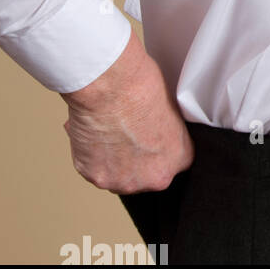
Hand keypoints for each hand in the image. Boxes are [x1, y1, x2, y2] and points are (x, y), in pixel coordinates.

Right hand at [60, 28, 194, 193]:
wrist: (111, 87)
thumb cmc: (142, 88)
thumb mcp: (172, 108)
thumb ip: (166, 134)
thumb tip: (157, 133)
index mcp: (177, 159)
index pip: (173, 163)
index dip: (160, 150)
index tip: (151, 140)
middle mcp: (150, 178)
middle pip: (143, 176)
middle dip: (136, 160)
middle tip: (128, 135)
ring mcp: (119, 181)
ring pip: (116, 175)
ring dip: (113, 161)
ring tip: (110, 132)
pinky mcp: (93, 176)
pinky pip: (93, 169)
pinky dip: (92, 156)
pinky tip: (95, 134)